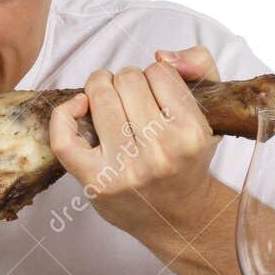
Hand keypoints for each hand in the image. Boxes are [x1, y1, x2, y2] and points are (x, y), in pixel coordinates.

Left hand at [48, 46, 222, 238]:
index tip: (155, 91)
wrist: (178, 218)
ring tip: (108, 98)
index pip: (159, 72)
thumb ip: (199, 65)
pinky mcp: (95, 181)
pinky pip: (64, 138)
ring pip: (100, 98)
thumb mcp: (210, 111)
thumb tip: (161, 56)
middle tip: (130, 96)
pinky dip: (64, 114)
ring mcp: (125, 169)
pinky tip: (79, 107)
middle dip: (127, 81)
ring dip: (100, 89)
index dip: (154, 75)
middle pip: (127, 80)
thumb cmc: (188, 160)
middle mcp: (160, 152)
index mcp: (191, 133)